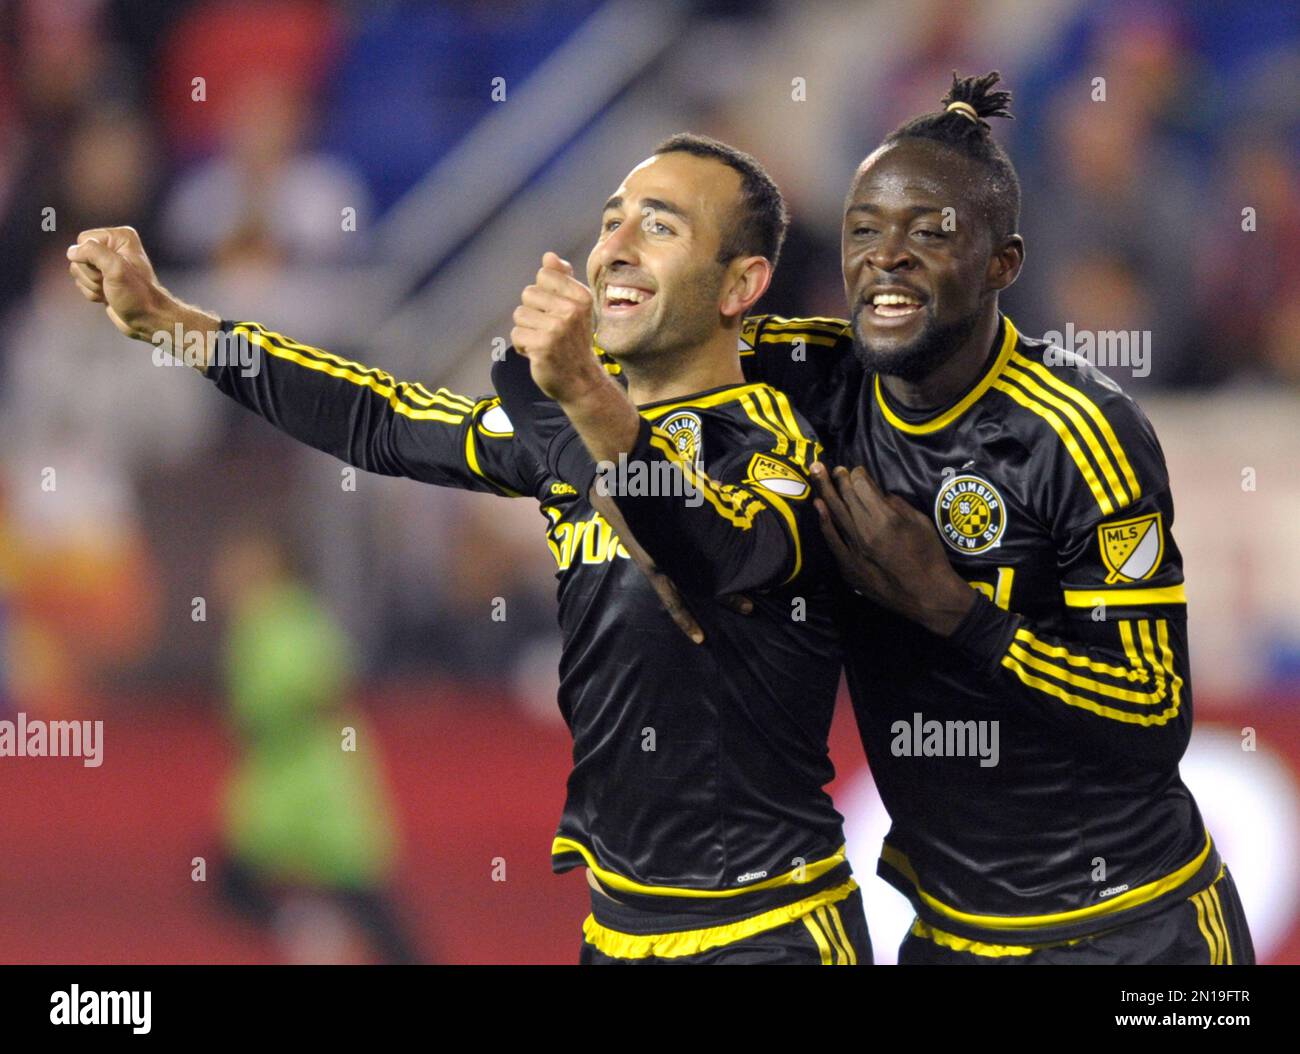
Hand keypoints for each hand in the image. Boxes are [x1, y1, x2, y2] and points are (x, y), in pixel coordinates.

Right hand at [65, 226, 172, 339]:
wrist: (147, 320)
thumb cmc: (137, 295)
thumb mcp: (116, 269)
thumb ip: (93, 252)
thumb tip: (72, 252)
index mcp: (120, 237)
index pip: (83, 240)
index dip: (90, 259)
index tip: (109, 272)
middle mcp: (113, 247)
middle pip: (78, 256)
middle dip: (91, 275)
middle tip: (110, 284)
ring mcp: (106, 264)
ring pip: (77, 270)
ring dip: (91, 286)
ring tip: (110, 291)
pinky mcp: (102, 279)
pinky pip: (82, 282)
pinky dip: (92, 293)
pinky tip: (107, 297)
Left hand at [510, 253, 604, 403]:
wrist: (581, 381)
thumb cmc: (574, 342)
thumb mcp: (574, 308)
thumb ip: (562, 280)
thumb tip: (549, 256)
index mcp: (581, 297)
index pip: (544, 274)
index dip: (543, 293)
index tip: (555, 311)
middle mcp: (571, 311)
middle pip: (528, 293)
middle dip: (532, 312)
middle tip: (549, 330)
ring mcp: (557, 329)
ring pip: (519, 314)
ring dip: (526, 330)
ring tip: (543, 342)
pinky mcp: (543, 347)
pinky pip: (516, 334)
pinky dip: (522, 346)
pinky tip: (537, 354)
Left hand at [812, 463, 974, 635]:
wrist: (926, 595)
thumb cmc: (930, 556)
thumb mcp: (920, 522)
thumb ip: (897, 505)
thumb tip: (879, 494)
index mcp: (886, 518)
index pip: (863, 487)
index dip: (857, 474)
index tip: (856, 470)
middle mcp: (866, 530)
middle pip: (846, 497)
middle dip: (837, 478)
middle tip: (829, 466)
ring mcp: (854, 549)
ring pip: (835, 513)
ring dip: (825, 491)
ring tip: (816, 473)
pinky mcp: (849, 565)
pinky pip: (832, 539)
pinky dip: (824, 521)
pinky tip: (817, 504)